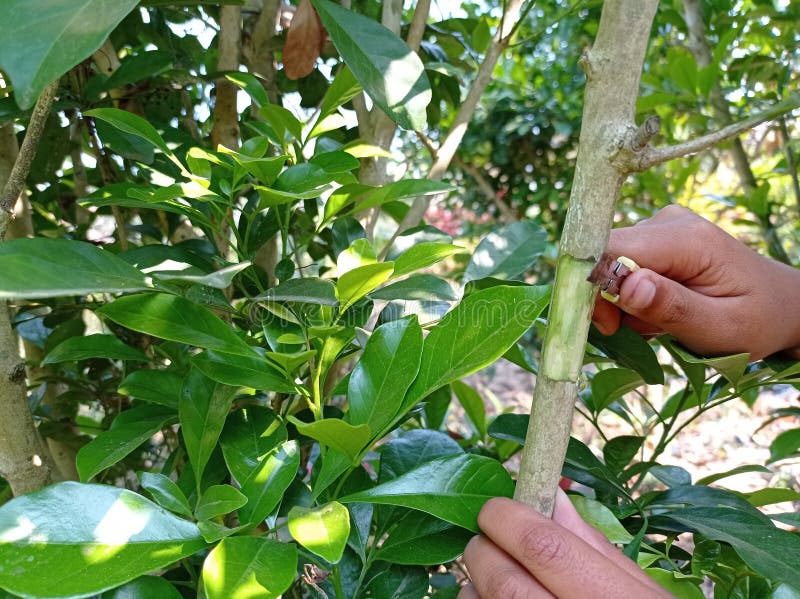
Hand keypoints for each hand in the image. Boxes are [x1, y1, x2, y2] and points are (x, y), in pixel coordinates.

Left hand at [459, 491, 669, 597]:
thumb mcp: (643, 595)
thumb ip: (596, 549)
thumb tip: (554, 498)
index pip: (546, 548)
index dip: (510, 519)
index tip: (496, 509)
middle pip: (505, 582)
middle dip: (484, 551)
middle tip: (486, 541)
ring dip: (474, 587)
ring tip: (493, 581)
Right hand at [592, 205, 799, 359]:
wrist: (782, 304)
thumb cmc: (758, 320)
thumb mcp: (722, 328)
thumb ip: (673, 308)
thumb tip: (627, 286)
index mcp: (688, 239)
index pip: (612, 249)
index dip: (594, 286)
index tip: (608, 326)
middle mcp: (669, 222)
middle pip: (605, 254)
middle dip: (606, 299)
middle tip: (633, 333)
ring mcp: (661, 226)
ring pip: (610, 262)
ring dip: (620, 301)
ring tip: (656, 324)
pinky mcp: (656, 237)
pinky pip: (621, 264)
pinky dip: (628, 295)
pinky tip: (655, 310)